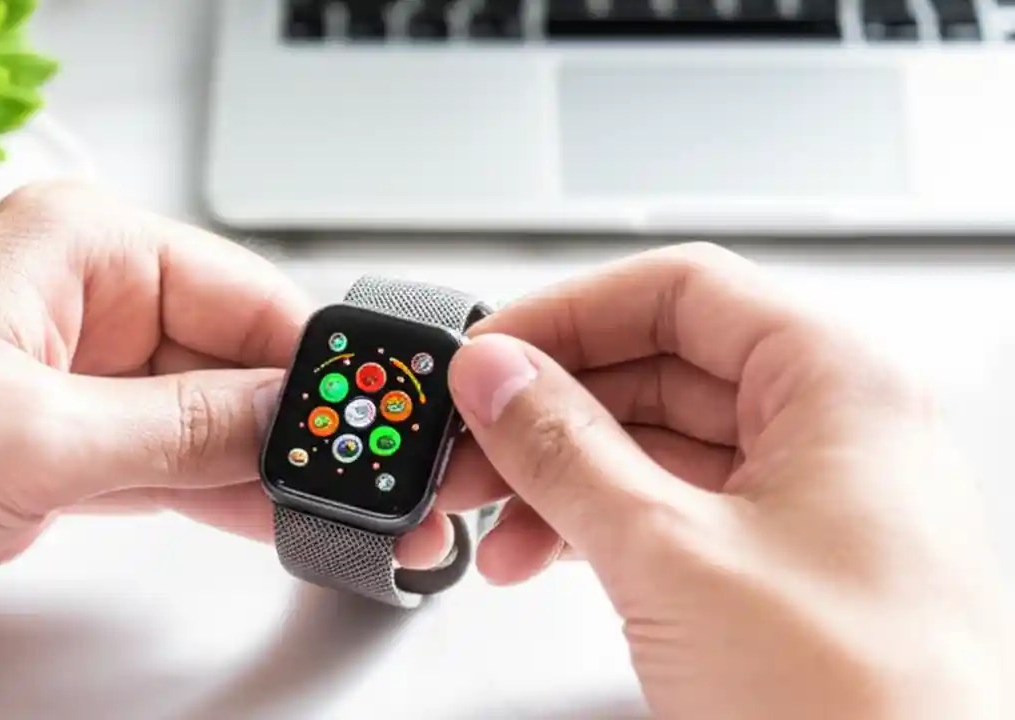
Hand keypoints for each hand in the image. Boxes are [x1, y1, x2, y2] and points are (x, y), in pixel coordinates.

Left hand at [0, 182, 453, 689]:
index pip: (244, 293)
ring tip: (348, 509)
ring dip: (271, 467)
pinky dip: (220, 497)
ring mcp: (74, 388)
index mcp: (78, 251)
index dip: (320, 358)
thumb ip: (184, 428)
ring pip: (209, 421)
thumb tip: (293, 417)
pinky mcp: (59, 459)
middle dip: (305, 422)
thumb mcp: (37, 434)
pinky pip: (169, 469)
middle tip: (380, 477)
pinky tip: (277, 519)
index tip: (381, 416)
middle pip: (236, 358)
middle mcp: (83, 309)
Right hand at [440, 244, 1011, 718]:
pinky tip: (538, 556)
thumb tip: (497, 378)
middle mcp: (830, 433)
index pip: (681, 292)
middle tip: (469, 446)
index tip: (492, 357)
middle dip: (546, 411)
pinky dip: (594, 527)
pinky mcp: (778, 570)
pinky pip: (668, 513)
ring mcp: (806, 504)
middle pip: (658, 369)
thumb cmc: (862, 710)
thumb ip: (566, 451)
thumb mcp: (673, 557)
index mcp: (837, 386)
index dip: (572, 314)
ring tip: (488, 518)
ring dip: (557, 477)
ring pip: (653, 446)